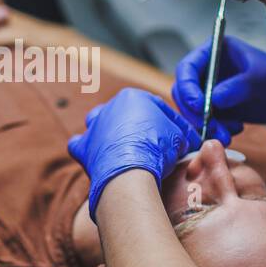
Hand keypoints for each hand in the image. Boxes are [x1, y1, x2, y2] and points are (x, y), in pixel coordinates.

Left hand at [67, 88, 201, 218]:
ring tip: (125, 150)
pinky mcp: (84, 147)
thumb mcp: (179, 136)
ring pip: (101, 125)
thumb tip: (184, 142)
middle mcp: (110, 107)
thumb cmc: (156, 147)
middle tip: (157, 146)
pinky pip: (81, 144)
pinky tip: (98, 157)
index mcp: (132, 97)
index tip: (184, 140)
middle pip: (129, 117)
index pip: (158, 109)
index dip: (174, 125)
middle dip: (142, 129)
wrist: (129, 169)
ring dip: (110, 134)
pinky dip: (88, 150)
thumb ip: (180, 133)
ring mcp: (94, 127)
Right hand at [173, 35, 265, 131]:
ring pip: (192, 111)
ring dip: (205, 125)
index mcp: (214, 52)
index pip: (187, 68)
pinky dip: (214, 130)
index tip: (198, 105)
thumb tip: (214, 99)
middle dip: (194, 111)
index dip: (187, 87)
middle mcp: (207, 70)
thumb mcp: (262, 78)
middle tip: (209, 125)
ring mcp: (209, 90)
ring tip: (226, 134)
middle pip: (183, 92)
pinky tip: (235, 130)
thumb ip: (238, 86)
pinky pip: (204, 122)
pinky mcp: (215, 108)